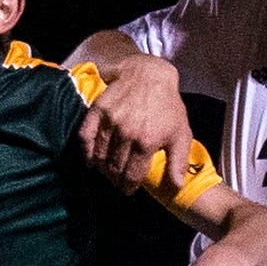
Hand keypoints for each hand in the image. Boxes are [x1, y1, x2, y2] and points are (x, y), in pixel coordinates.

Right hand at [77, 54, 196, 192]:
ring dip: (102, 168)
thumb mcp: (180, 133)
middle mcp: (127, 133)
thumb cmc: (168, 106)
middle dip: (115, 179)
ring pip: (100, 155)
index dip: (128, 186)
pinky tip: (90, 160)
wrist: (150, 74)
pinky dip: (86, 151)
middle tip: (117, 181)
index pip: (132, 175)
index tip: (127, 190)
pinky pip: (86, 136)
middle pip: (114, 168)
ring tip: (106, 171)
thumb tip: (178, 186)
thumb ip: (178, 161)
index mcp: (147, 141)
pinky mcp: (99, 110)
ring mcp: (111, 121)